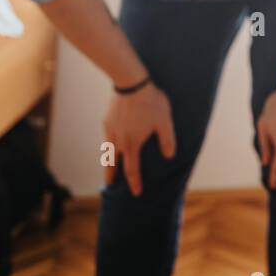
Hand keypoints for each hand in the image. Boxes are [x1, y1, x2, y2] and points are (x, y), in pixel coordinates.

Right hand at [103, 81, 176, 196]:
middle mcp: (118, 140)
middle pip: (112, 164)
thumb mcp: (164, 122)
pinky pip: (107, 136)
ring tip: (108, 165)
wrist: (131, 83)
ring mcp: (110, 129)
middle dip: (111, 176)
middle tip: (109, 185)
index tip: (136, 193)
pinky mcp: (107, 119)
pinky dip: (108, 144)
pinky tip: (111, 141)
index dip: (134, 182)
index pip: (132, 169)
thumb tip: (169, 156)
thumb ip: (167, 140)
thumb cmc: (151, 103)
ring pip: (107, 150)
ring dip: (107, 161)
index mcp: (132, 144)